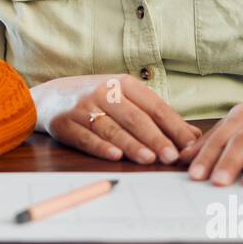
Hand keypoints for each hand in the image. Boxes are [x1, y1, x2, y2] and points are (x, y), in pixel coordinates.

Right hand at [32, 74, 201, 164]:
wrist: (49, 96)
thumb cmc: (96, 100)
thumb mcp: (125, 98)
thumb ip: (156, 116)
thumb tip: (193, 137)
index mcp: (123, 83)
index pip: (154, 106)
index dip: (173, 126)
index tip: (189, 145)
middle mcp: (104, 92)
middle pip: (135, 117)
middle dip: (156, 138)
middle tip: (172, 156)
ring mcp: (83, 107)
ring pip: (112, 129)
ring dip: (132, 145)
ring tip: (150, 159)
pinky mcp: (66, 123)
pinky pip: (86, 137)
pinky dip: (101, 147)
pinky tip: (115, 156)